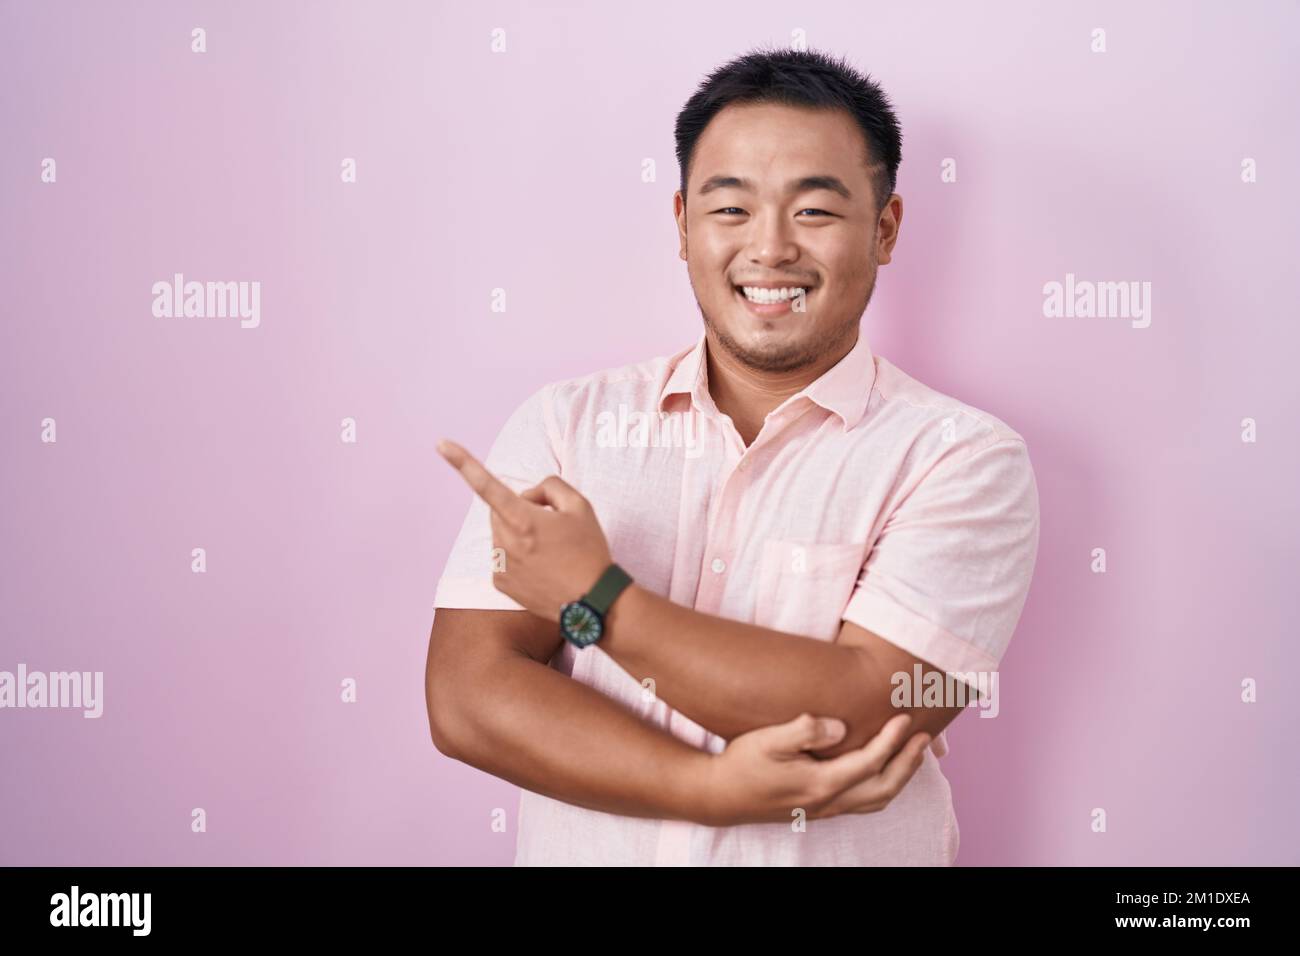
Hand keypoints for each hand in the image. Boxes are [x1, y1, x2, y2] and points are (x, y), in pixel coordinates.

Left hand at [436, 439, 612, 621]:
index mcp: (523, 519)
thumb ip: (550, 486)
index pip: (487, 484)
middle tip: (552, 523)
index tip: (441, 444)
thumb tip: (530, 496)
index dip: (463, 462)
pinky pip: (503, 557)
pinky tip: (543, 568)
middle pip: (499, 510)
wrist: (593, 602)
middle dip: (518, 509)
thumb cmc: (588, 550)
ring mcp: (500, 565)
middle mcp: (505, 542)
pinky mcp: (500, 583)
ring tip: (551, 551)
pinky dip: (519, 556)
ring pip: (502, 534)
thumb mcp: (581, 506)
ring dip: (520, 534)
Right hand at [699, 712, 931, 825]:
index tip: (905, 718)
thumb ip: (806, 729)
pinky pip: (862, 802)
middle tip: (924, 738)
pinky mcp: (817, 808)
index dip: (892, 741)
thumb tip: (840, 726)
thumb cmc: (742, 763)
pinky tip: (880, 769)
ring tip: (912, 753)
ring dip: (900, 776)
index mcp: (820, 784)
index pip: (870, 763)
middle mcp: (828, 801)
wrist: (719, 796)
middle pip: (884, 788)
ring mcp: (824, 809)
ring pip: (876, 800)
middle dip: (908, 763)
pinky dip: (882, 786)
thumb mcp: (768, 739)